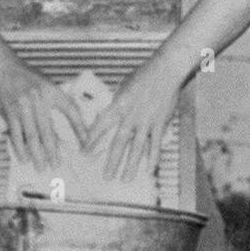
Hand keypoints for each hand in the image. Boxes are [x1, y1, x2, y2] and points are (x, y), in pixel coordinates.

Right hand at [0, 62, 89, 171]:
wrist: (4, 69)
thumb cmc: (29, 79)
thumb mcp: (48, 85)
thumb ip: (59, 101)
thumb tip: (73, 124)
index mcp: (53, 91)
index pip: (71, 111)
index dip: (79, 127)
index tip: (86, 142)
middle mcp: (39, 100)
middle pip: (48, 131)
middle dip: (53, 151)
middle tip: (57, 165)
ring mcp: (24, 107)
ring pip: (32, 136)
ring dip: (37, 154)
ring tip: (42, 167)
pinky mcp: (10, 113)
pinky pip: (16, 135)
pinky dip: (20, 148)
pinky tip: (24, 158)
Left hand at [86, 61, 183, 183]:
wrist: (165, 70)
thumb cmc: (144, 75)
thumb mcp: (124, 86)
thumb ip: (117, 102)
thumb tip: (109, 113)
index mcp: (118, 105)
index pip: (101, 126)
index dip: (92, 140)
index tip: (84, 153)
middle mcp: (130, 116)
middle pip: (119, 143)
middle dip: (112, 162)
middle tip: (106, 177)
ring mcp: (146, 121)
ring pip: (137, 148)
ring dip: (131, 165)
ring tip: (126, 180)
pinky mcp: (160, 123)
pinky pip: (155, 144)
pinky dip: (153, 157)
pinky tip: (150, 169)